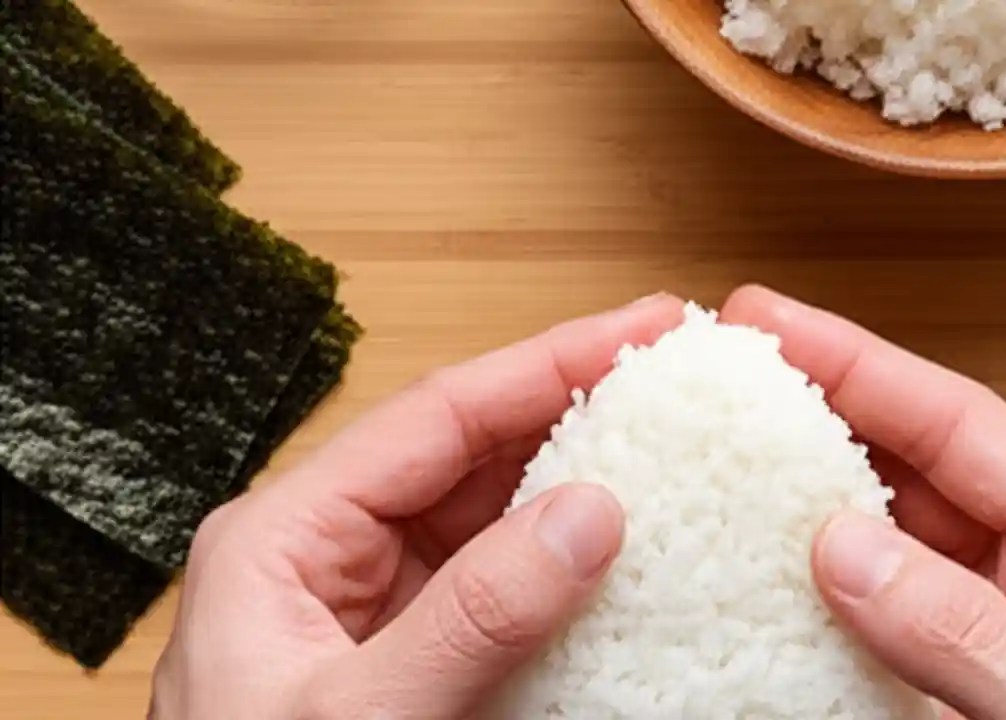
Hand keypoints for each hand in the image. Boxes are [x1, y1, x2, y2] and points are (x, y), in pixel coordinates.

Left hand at [149, 295, 684, 718]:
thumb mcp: (358, 718)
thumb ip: (471, 617)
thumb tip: (589, 515)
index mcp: (287, 537)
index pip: (437, 418)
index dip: (545, 364)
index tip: (638, 331)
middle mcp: (335, 555)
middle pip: (472, 455)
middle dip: (574, 412)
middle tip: (672, 379)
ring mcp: (381, 607)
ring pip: (496, 519)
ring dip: (580, 484)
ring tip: (670, 449)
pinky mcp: (418, 659)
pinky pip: (505, 592)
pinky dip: (569, 570)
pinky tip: (629, 552)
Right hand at [720, 286, 1005, 719]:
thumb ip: (973, 640)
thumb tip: (844, 547)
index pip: (967, 429)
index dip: (864, 365)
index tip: (772, 324)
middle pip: (919, 469)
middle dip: (826, 413)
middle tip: (730, 377)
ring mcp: (998, 636)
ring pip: (888, 541)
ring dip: (810, 500)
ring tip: (728, 460)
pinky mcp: (956, 693)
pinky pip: (875, 624)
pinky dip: (815, 596)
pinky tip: (759, 575)